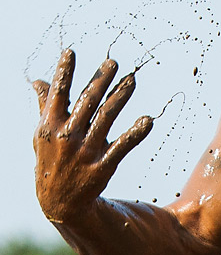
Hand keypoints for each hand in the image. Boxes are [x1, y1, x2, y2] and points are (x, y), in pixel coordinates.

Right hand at [33, 49, 152, 221]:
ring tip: (132, 80)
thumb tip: (39, 81)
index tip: (71, 53)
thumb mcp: (42, 133)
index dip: (64, 74)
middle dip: (99, 81)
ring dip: (119, 98)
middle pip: (86, 103)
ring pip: (105, 119)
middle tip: (113, 62)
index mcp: (49, 125)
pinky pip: (122, 147)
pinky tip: (148, 120)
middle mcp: (67, 136)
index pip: (58, 95)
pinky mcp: (102, 166)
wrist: (58, 202)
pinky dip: (135, 134)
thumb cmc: (52, 160)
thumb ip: (45, 105)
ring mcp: (85, 151)